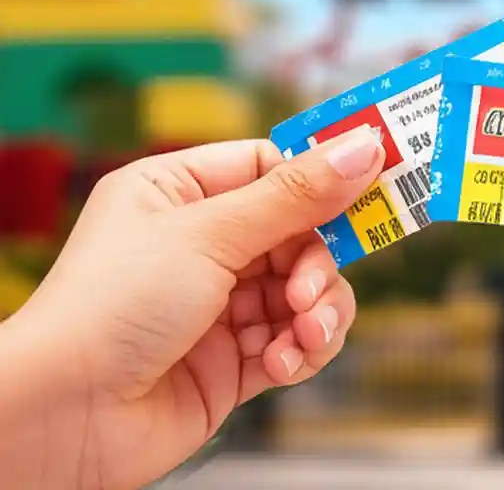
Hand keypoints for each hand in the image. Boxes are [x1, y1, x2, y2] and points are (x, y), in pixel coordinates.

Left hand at [0, 127, 383, 488]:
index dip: (323, 177)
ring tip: (302, 332)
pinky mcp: (235, 360)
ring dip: (317, 311)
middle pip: (301, 233)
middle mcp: (200, 244)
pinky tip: (282, 362)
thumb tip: (366, 145)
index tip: (378, 183)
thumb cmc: (113, 305)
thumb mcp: (212, 234)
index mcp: (178, 193)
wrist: (66, 416)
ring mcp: (219, 305)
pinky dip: (301, 350)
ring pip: (308, 291)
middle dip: (317, 264)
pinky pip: (296, 340)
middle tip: (309, 289)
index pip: (272, 167)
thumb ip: (297, 195)